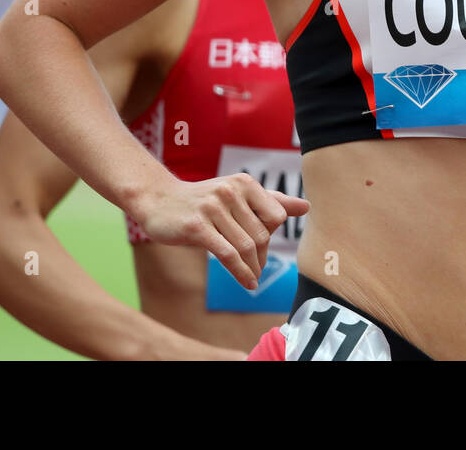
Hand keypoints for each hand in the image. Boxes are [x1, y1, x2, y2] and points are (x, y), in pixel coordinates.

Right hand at [132, 174, 308, 290]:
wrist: (159, 200)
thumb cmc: (204, 200)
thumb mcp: (238, 195)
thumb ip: (272, 201)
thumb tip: (307, 207)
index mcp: (245, 183)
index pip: (277, 216)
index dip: (273, 235)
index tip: (262, 247)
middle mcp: (231, 191)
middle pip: (262, 234)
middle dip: (262, 256)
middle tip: (257, 267)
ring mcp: (213, 208)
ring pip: (246, 247)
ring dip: (253, 268)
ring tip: (254, 277)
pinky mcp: (197, 227)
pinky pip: (228, 255)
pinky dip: (242, 273)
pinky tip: (248, 283)